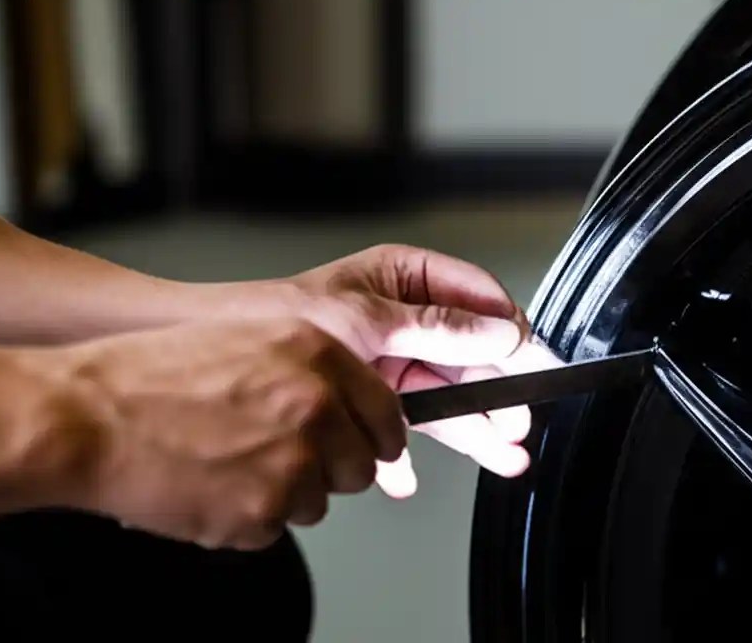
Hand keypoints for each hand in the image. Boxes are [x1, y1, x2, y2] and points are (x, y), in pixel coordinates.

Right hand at [59, 317, 404, 549]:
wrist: (87, 417)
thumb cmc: (151, 376)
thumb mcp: (251, 340)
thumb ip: (314, 374)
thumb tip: (352, 410)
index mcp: (318, 355)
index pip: (388, 414)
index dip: (376, 436)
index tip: (366, 445)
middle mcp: (317, 406)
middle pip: (361, 466)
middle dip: (328, 469)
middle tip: (276, 457)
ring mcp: (294, 462)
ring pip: (319, 501)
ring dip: (283, 493)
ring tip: (226, 461)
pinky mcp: (264, 512)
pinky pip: (275, 528)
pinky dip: (246, 517)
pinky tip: (208, 484)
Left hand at [281, 244, 562, 497]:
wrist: (217, 349)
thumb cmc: (276, 314)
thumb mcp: (366, 317)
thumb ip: (436, 327)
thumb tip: (498, 331)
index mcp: (408, 277)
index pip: (479, 299)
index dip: (512, 330)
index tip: (534, 360)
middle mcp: (406, 317)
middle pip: (472, 354)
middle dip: (498, 391)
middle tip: (519, 419)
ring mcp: (392, 358)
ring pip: (448, 394)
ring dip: (473, 427)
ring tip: (503, 453)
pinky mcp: (372, 397)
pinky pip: (406, 424)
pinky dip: (406, 454)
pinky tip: (408, 475)